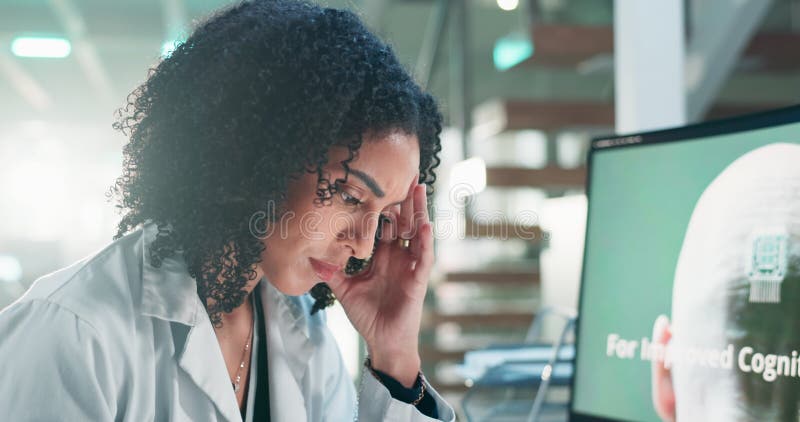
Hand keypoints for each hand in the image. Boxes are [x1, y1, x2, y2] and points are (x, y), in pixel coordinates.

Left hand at [326, 180, 433, 386]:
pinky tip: (424, 225)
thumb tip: (309, 256)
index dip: (384, 206)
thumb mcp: (343, 289)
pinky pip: (423, 257)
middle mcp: (398, 257)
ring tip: (419, 189)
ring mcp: (410, 266)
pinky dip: (424, 241)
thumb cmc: (368, 316)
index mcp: (383, 256)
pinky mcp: (418, 279)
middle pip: (404, 222)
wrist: (382, 341)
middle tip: (406, 173)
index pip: (386, 225)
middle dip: (405, 200)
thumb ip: (330, 271)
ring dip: (419, 212)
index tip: (380, 183)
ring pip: (417, 233)